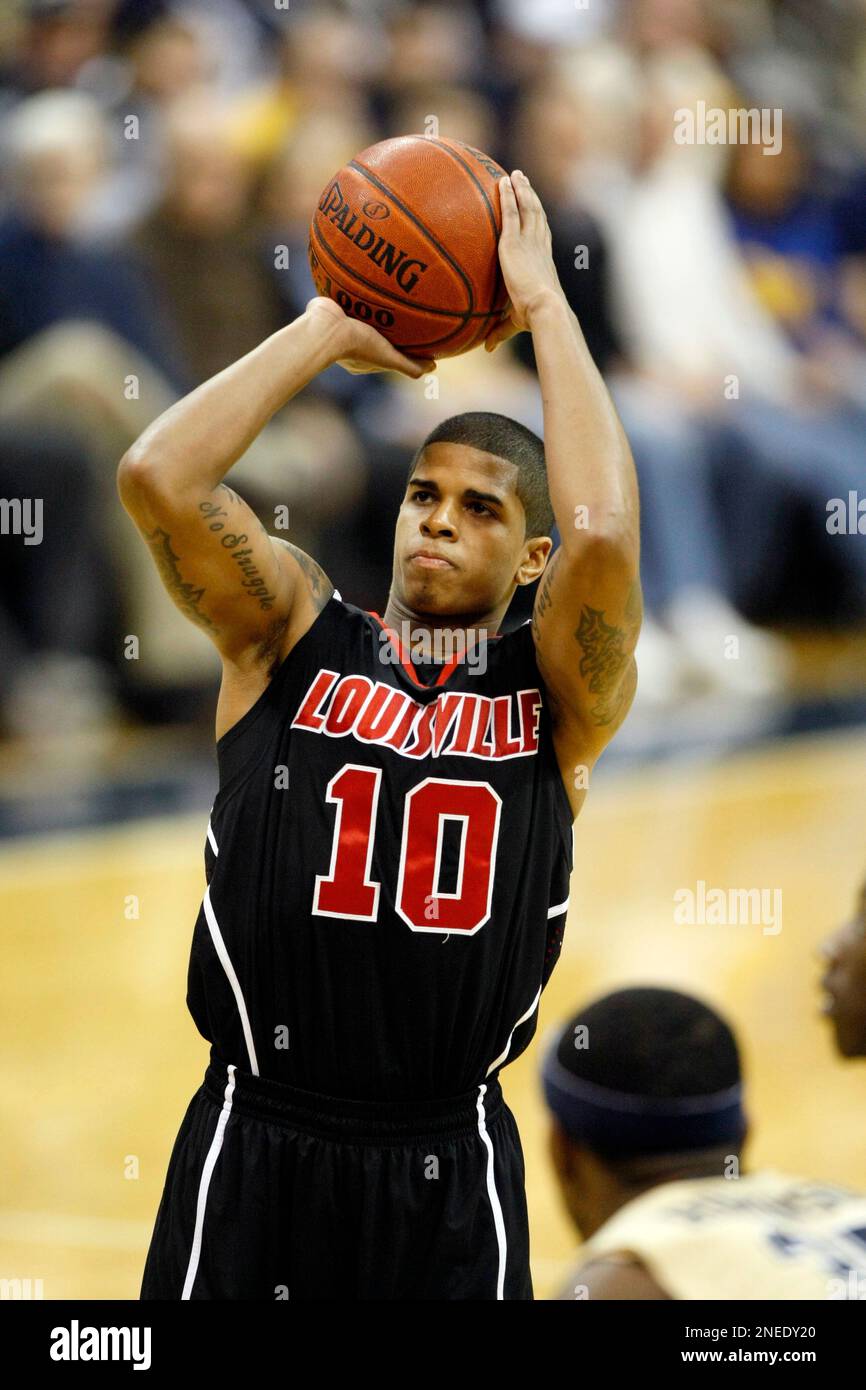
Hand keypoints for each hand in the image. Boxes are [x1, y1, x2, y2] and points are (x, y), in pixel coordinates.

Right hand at [304, 297, 434, 377]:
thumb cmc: (356, 344)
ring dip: (374, 302)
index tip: (415, 336)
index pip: (386, 352)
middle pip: (374, 331)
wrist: (323, 326)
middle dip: (388, 323)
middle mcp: (348, 342)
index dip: (400, 346)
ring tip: (391, 286)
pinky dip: (360, 285)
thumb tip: (432, 366)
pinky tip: (374, 273)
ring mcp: (338, 323)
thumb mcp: (388, 357)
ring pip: (362, 311)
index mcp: (360, 358)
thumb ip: (409, 365)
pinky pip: (349, 293)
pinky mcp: (331, 305)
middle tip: (405, 310)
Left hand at [485, 170, 564, 351]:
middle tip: (523, 181)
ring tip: (516, 175)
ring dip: (522, 189)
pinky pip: (512, 212)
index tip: (532, 209)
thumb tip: (487, 348)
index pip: (540, 237)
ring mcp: (529, 242)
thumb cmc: (534, 320)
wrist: (545, 310)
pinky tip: (503, 181)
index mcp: (543, 262)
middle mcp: (539, 247)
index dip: (537, 221)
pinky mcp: (516, 241)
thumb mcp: (514, 323)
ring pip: (528, 208)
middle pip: (536, 215)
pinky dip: (509, 195)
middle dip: (531, 197)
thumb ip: (499, 331)